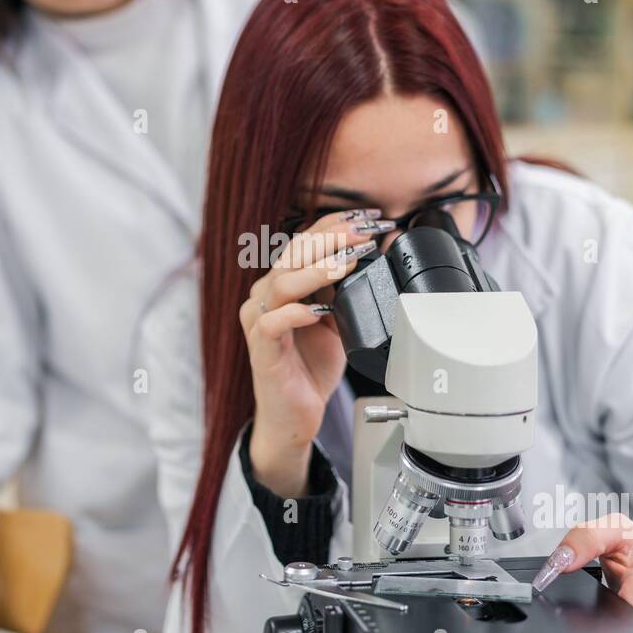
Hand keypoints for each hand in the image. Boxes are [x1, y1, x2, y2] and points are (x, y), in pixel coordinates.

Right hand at [239, 208, 392, 495]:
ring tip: (345, 264)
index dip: (333, 225)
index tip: (366, 218)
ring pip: (282, 283)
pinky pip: (273, 323)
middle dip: (330, 240)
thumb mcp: (336, 320)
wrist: (295, 414)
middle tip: (362, 234)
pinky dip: (296, 313)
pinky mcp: (261, 349)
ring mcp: (260, 321)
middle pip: (293, 254)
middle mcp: (266, 296)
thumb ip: (344, 289)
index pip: (304, 242)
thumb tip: (373, 254)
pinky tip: (317, 311)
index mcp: (283, 284)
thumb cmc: (311, 366)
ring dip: (316, 270)